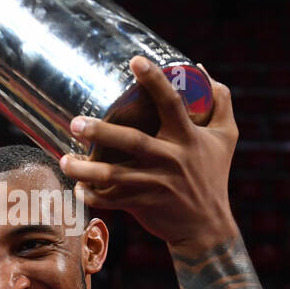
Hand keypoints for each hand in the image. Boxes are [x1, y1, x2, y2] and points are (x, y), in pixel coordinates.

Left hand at [60, 56, 237, 248]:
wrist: (206, 228)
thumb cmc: (213, 175)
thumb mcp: (226, 137)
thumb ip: (219, 102)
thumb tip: (200, 69)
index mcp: (188, 138)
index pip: (172, 103)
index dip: (154, 81)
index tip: (135, 60)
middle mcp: (171, 159)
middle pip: (133, 142)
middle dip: (102, 132)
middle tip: (75, 122)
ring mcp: (154, 184)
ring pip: (115, 176)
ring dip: (86, 170)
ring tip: (64, 160)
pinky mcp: (142, 205)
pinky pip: (112, 201)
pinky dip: (93, 197)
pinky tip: (76, 188)